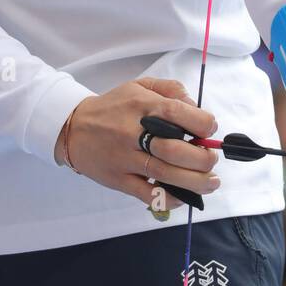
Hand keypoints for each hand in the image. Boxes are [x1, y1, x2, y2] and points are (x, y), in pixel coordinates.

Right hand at [54, 78, 221, 210]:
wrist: (74, 128)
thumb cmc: (114, 107)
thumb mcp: (139, 86)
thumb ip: (170, 90)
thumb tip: (195, 106)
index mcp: (141, 105)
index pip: (177, 112)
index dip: (202, 123)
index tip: (210, 129)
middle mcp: (133, 131)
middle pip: (174, 148)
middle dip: (202, 158)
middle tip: (211, 159)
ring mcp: (125, 158)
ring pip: (165, 173)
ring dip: (195, 182)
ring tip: (211, 182)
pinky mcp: (119, 180)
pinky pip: (148, 194)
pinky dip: (170, 198)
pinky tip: (184, 196)